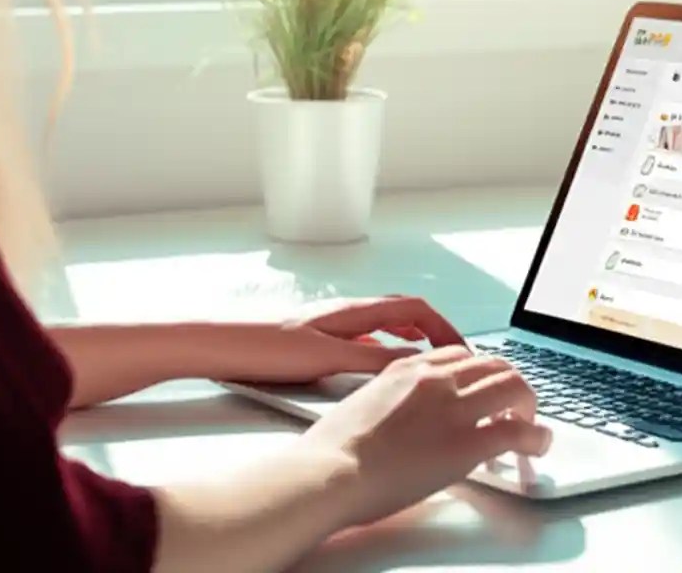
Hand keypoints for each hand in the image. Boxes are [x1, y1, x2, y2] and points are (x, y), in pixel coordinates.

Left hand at [225, 296, 467, 383]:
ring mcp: (330, 325)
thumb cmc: (265, 348)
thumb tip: (417, 361)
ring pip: (382, 327)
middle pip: (403, 314)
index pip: (416, 311)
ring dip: (409, 341)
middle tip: (452, 358)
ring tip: (424, 363)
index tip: (464, 351)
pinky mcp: (314, 340)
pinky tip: (375, 371)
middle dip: (433, 333)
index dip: (445, 329)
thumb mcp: (329, 358)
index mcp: (354, 312)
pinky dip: (382, 350)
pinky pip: (362, 339)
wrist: (218, 345)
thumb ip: (374, 358)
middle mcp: (345, 312)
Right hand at [299, 345, 551, 526]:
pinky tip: (538, 446)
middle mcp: (434, 379)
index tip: (482, 388)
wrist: (328, 473)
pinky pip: (517, 432)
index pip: (459, 355)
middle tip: (514, 405)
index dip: (478, 373)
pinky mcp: (467, 443)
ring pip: (513, 387)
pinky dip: (536, 437)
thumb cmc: (333, 450)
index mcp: (406, 367)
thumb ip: (391, 399)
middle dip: (510, 383)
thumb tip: (402, 415)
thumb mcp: (362, 403)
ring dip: (527, 404)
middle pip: (493, 364)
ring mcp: (453, 408)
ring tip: (528, 423)